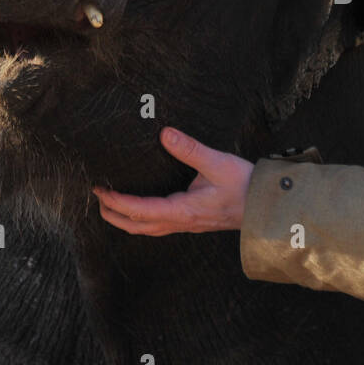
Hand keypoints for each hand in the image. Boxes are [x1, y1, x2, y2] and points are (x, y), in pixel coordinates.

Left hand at [93, 127, 253, 235]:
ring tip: (111, 206)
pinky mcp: (193, 222)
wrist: (266, 207)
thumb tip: (164, 134)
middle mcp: (181, 222)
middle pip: (137, 226)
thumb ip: (190, 149)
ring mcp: (187, 225)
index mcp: (182, 210)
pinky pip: (160, 226)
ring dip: (126, 220)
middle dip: (114, 215)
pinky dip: (142, 220)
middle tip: (97, 198)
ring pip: (147, 229)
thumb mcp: (217, 162)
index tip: (99, 189)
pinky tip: (143, 210)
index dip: (116, 201)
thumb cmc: (244, 185)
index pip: (139, 210)